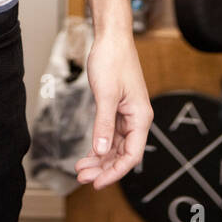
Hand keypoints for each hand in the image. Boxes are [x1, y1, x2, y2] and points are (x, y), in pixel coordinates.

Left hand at [74, 30, 153, 189]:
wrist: (111, 38)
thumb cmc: (112, 60)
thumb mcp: (105, 95)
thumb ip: (104, 125)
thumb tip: (101, 150)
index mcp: (140, 117)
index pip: (131, 155)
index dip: (115, 172)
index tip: (97, 183)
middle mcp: (137, 118)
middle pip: (122, 153)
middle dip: (103, 168)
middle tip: (82, 178)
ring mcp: (127, 114)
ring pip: (115, 145)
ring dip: (99, 158)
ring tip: (81, 169)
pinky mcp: (117, 108)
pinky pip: (110, 134)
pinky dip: (99, 144)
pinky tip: (88, 154)